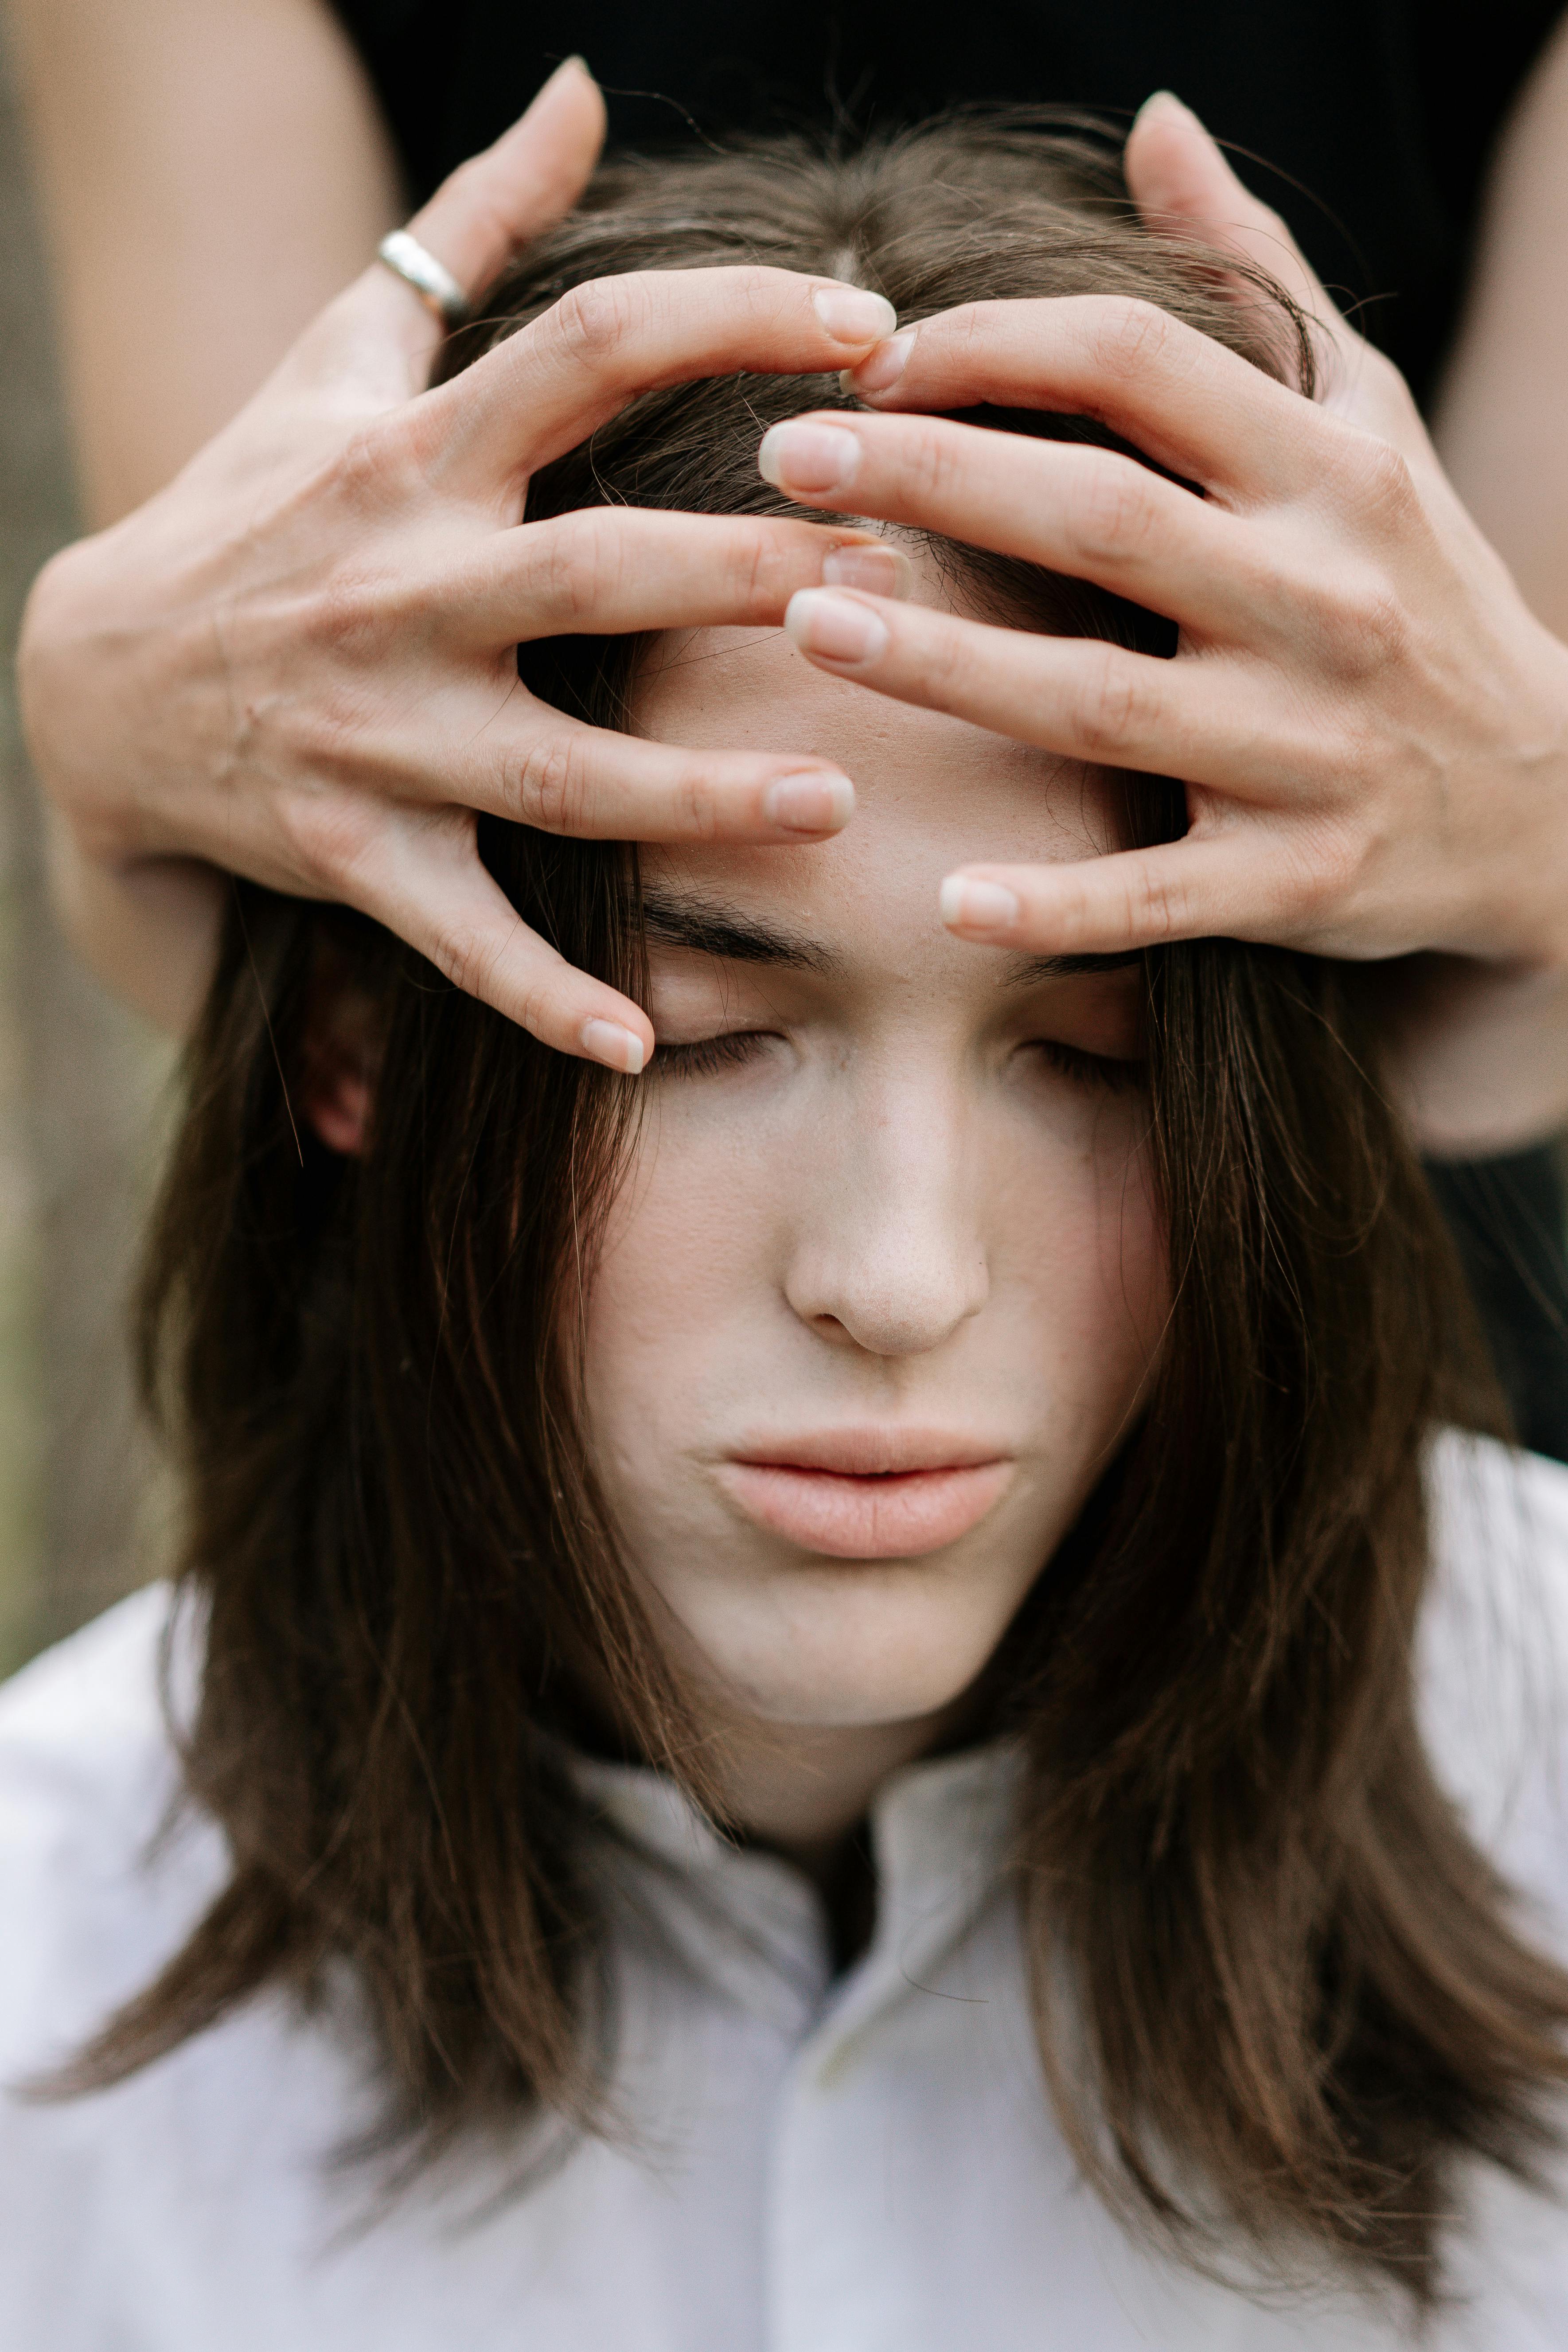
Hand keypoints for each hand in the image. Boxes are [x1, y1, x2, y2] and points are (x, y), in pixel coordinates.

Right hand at [16, 59, 901, 1068]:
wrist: (92, 673)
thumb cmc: (257, 499)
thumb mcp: (340, 352)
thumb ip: (471, 223)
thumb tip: (579, 85)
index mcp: (415, 455)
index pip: (590, 347)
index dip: (735, 318)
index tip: (874, 326)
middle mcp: (398, 591)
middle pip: (593, 571)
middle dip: (745, 575)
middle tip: (891, 588)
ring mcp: (371, 734)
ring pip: (553, 776)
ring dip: (692, 798)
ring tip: (835, 801)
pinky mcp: (347, 850)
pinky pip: (457, 936)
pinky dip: (538, 999)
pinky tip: (638, 1048)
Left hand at [763, 95, 1567, 1148]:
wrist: (1550, 795)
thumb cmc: (1416, 581)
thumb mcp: (1366, 417)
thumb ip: (1256, 280)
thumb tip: (1155, 128)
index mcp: (1329, 473)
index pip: (1139, 369)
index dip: (993, 348)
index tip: (872, 362)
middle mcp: (1325, 600)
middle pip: (1098, 520)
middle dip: (933, 481)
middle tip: (786, 459)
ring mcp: (1312, 749)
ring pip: (1103, 705)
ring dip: (948, 667)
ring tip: (807, 625)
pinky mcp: (1302, 881)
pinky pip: (1161, 899)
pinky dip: (1057, 906)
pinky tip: (947, 902)